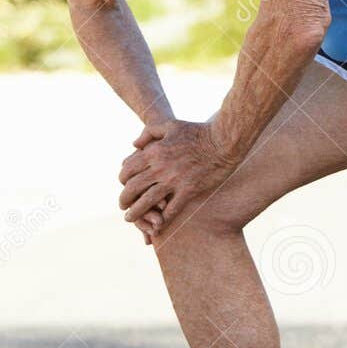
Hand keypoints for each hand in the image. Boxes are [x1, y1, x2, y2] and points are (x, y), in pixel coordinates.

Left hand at [118, 119, 234, 240]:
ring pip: (147, 201)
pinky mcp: (189, 190)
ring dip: (136, 213)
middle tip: (124, 207)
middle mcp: (160, 168)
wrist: (224, 141)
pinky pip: (171, 209)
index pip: (128, 170)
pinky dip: (163, 217)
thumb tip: (134, 145)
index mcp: (154, 152)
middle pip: (133, 188)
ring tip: (131, 219)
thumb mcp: (170, 125)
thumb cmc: (198, 131)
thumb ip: (149, 132)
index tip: (124, 186)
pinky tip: (158, 222)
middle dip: (124, 200)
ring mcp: (174, 181)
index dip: (122, 180)